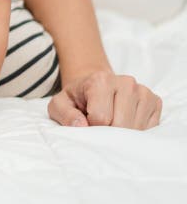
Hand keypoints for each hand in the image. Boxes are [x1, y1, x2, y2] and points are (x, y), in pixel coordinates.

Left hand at [47, 70, 161, 129]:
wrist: (94, 84)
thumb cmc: (76, 97)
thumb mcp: (59, 104)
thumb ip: (65, 115)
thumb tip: (81, 126)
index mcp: (101, 80)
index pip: (101, 119)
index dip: (91, 127)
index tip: (86, 120)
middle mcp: (126, 82)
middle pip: (121, 126)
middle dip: (108, 133)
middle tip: (98, 124)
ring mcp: (143, 91)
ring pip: (136, 129)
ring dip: (122, 134)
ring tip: (111, 121)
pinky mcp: (155, 101)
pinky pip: (149, 129)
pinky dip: (135, 132)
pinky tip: (124, 122)